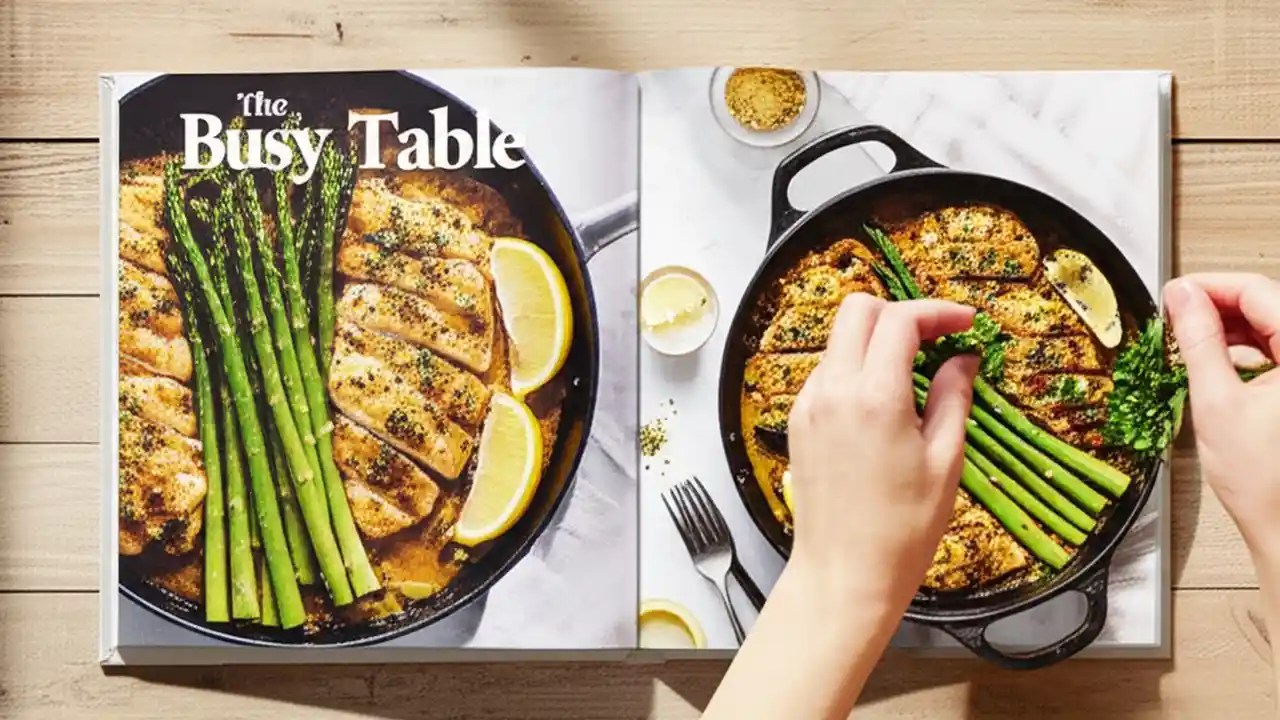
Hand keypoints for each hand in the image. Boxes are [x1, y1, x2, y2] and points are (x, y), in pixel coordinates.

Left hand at [785, 294, 978, 617]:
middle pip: (857, 310)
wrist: (843, 575)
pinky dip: (855, 369)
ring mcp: (809, 404)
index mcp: (874, 397)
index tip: (965, 323)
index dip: (937, 312)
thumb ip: (954, 398)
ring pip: (839, 340)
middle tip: (937, 338)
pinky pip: (827, 373)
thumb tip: (962, 357)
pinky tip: (884, 401)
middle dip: (900, 314)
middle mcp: (832, 390)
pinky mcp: (798, 422)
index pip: (899, 320)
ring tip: (915, 374)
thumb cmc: (901, 530)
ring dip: (876, 341)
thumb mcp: (945, 462)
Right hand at [1165, 273, 1279, 563]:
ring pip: (1274, 324)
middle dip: (1219, 306)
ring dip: (1233, 327)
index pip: (1258, 290)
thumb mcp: (1218, 402)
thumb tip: (1181, 298)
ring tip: (1192, 342)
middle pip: (1269, 303)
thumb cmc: (1266, 482)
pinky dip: (1249, 349)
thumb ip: (1198, 341)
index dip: (1210, 286)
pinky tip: (1221, 363)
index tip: (1174, 293)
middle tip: (1176, 317)